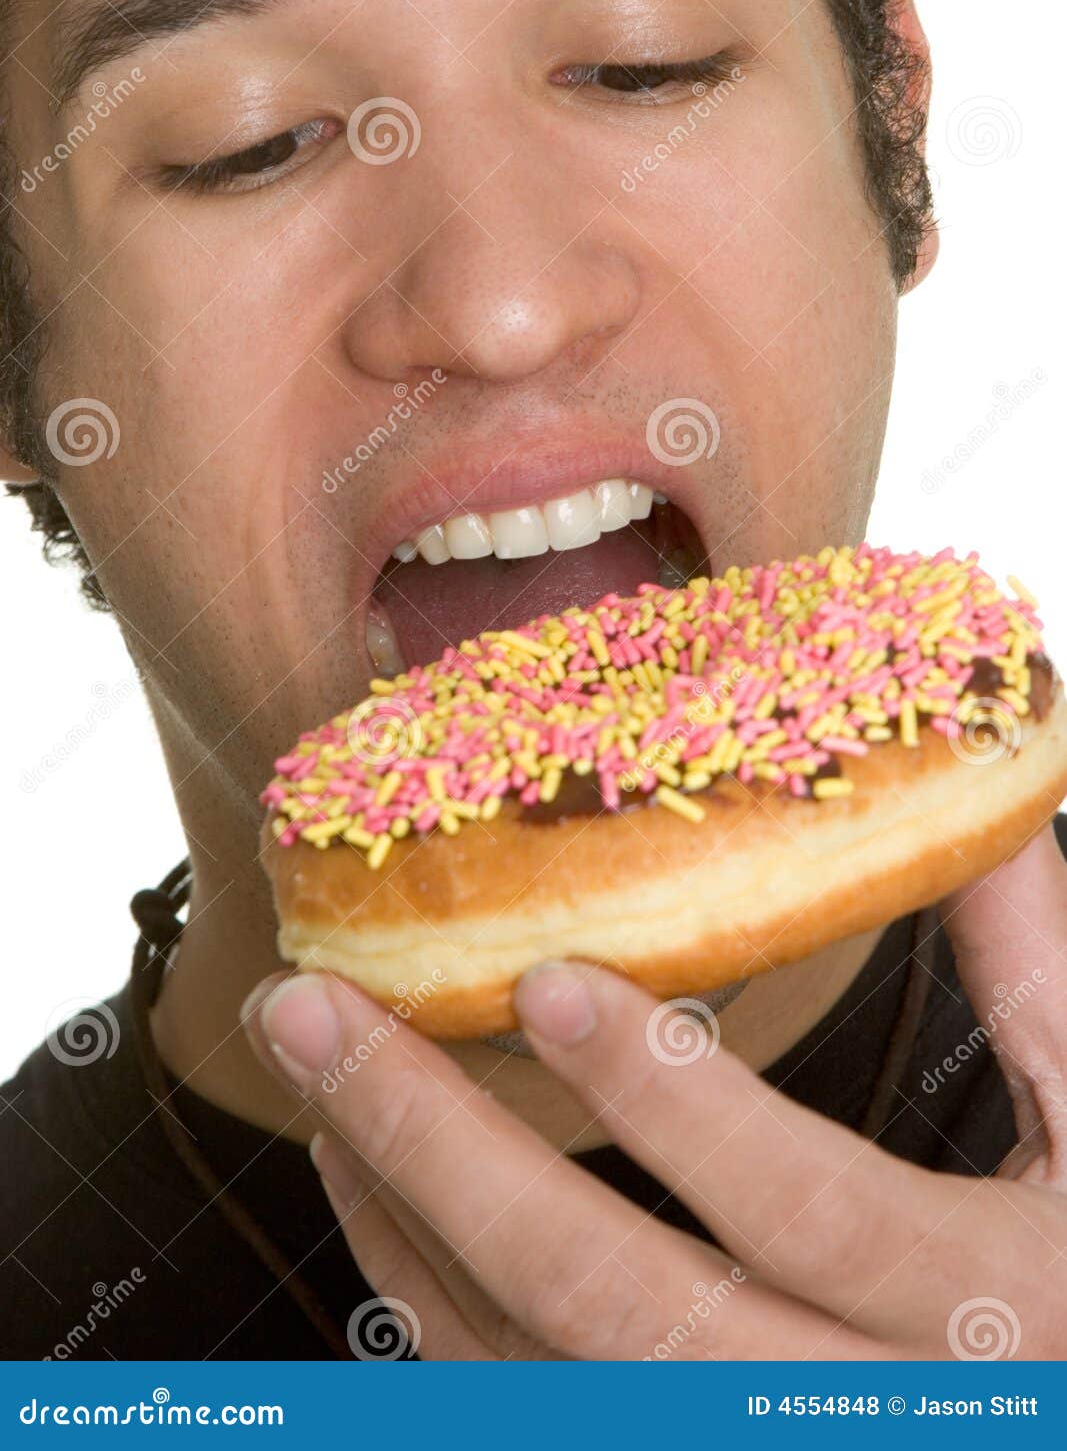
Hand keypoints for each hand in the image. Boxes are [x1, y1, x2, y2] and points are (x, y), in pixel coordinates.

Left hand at [242, 823, 1066, 1359]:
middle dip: (439, 1151)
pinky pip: (513, 1417)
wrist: (1040, 1401)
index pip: (810, 1212)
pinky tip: (368, 1194)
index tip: (544, 976)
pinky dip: (421, 1304)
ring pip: (531, 1375)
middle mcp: (853, 1411)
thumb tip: (979, 794)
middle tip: (309, 1008)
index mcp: (983, 1304)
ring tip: (317, 1070)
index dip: (673, 1104)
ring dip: (399, 1216)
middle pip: (611, 1307)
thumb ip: (1034, 975)